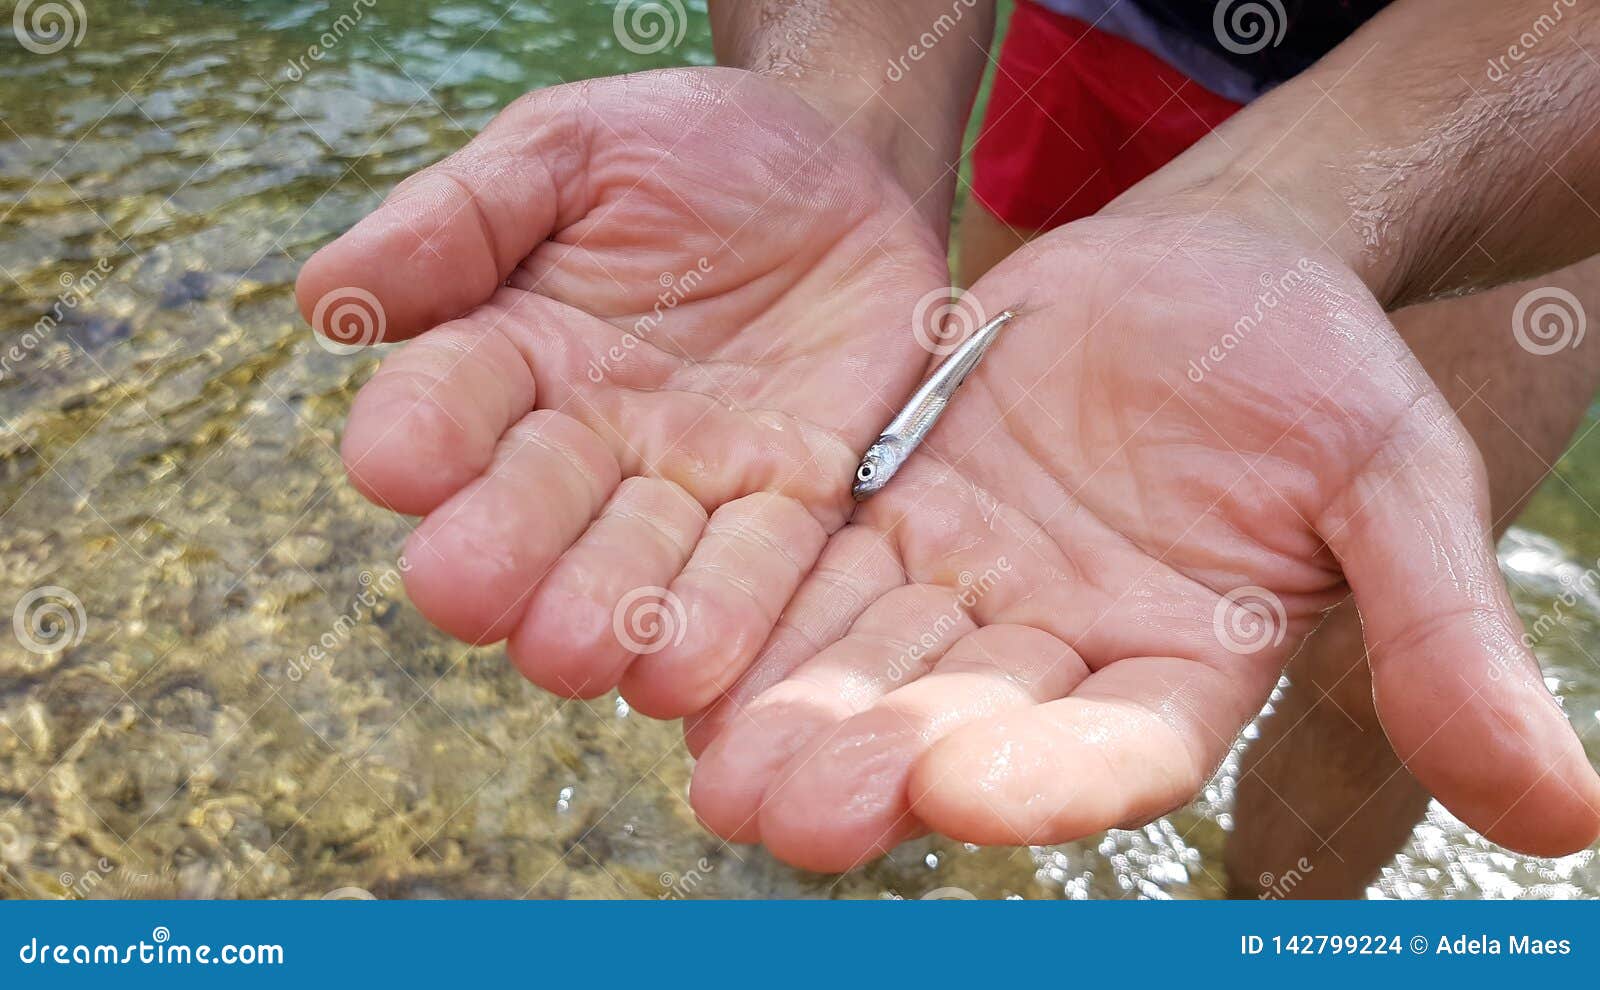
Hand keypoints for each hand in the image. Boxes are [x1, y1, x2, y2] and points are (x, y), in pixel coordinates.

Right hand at [295, 68, 948, 715]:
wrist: (839, 169)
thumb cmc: (688, 152)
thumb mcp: (573, 149)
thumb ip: (463, 216)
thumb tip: (327, 297)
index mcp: (511, 358)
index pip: (444, 409)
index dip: (418, 437)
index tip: (399, 461)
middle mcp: (588, 447)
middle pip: (529, 522)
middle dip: (504, 559)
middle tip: (473, 593)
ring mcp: (692, 488)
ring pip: (639, 573)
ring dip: (611, 615)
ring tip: (593, 651)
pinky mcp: (795, 505)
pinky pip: (767, 573)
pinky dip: (736, 624)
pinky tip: (702, 670)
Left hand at [685, 199, 1599, 870]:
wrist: (1214, 273)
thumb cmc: (1319, 379)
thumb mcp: (1392, 487)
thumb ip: (1439, 637)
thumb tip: (1567, 813)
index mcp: (1180, 671)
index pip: (1111, 750)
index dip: (1041, 775)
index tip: (956, 786)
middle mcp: (1059, 653)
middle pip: (959, 723)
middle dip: (871, 765)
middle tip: (779, 813)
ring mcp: (970, 587)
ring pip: (871, 659)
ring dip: (791, 708)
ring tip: (709, 762)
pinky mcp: (897, 514)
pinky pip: (823, 566)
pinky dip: (764, 606)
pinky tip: (688, 643)